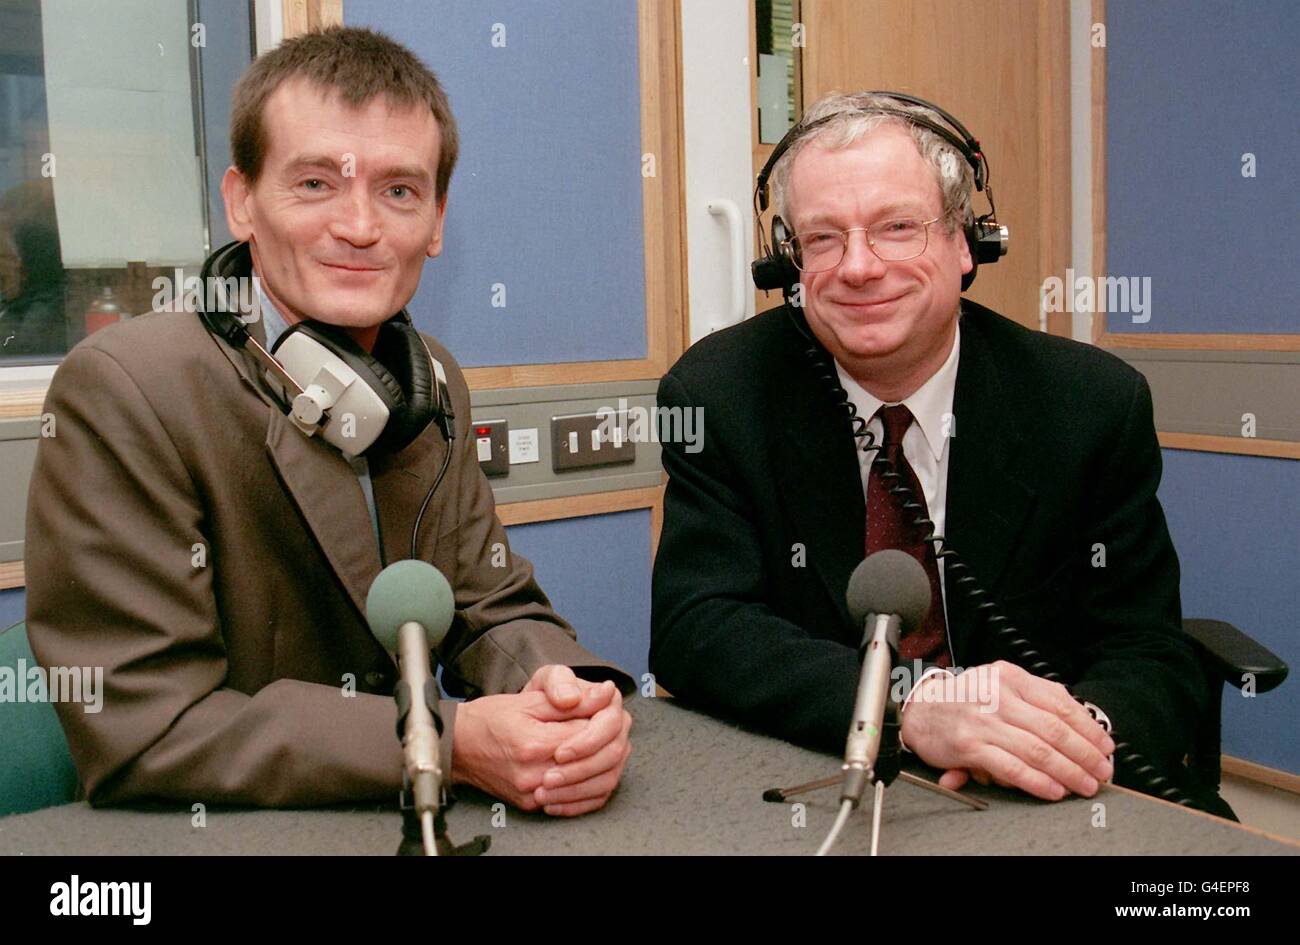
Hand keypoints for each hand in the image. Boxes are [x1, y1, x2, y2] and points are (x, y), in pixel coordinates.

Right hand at [452, 666, 631, 815]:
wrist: (459, 746)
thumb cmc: (490, 719)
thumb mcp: (530, 700)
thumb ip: (570, 700)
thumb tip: (605, 694)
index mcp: (536, 744)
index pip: (591, 733)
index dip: (603, 717)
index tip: (601, 707)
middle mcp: (536, 774)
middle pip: (598, 761)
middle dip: (610, 739)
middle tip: (607, 724)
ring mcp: (534, 794)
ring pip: (595, 786)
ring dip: (607, 763)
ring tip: (602, 742)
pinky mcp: (533, 805)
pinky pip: (577, 802)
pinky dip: (593, 785)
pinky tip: (592, 768)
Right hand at [899, 660, 1113, 800]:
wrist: (919, 709)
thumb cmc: (965, 700)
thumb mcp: (998, 684)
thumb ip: (1034, 699)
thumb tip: (1079, 725)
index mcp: (1010, 677)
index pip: (1060, 703)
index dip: (1088, 728)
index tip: (1105, 747)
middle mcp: (998, 696)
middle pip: (1054, 729)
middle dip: (1085, 754)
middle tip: (1102, 771)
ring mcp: (983, 721)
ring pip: (1038, 750)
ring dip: (1068, 772)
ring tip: (1084, 785)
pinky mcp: (969, 746)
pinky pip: (1012, 767)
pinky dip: (1037, 782)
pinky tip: (1053, 789)